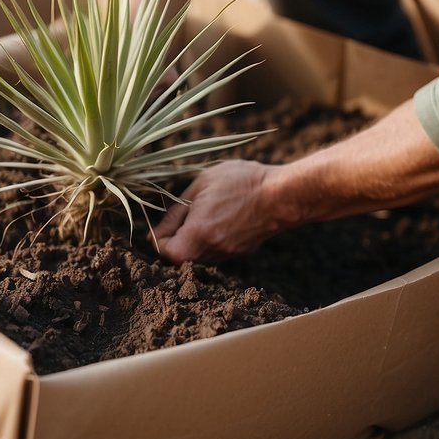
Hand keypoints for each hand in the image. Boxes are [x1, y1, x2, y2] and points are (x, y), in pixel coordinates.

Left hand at [151, 160, 286, 262]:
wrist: (282, 194)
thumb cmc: (241, 182)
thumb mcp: (201, 185)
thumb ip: (175, 213)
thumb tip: (156, 234)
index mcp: (198, 233)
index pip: (165, 252)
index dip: (159, 238)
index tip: (163, 224)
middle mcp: (212, 250)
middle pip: (181, 256)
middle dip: (176, 238)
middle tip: (184, 214)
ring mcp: (228, 255)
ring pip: (198, 255)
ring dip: (193, 238)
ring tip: (206, 212)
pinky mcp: (241, 253)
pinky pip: (216, 251)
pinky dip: (211, 239)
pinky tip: (222, 217)